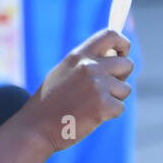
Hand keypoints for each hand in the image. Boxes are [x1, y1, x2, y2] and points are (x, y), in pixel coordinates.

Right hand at [16, 30, 133, 153]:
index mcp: (79, 55)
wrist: (36, 127)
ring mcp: (97, 86)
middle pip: (127, 64)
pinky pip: (120, 107)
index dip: (123, 44)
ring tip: (92, 105)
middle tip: (106, 90)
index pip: (111, 35)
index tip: (122, 55)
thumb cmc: (49, 103)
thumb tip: (114, 55)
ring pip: (125, 89)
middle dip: (122, 78)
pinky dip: (109, 114)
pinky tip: (91, 116)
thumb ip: (86, 62)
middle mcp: (89, 66)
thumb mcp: (64, 72)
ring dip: (114, 99)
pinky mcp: (102, 105)